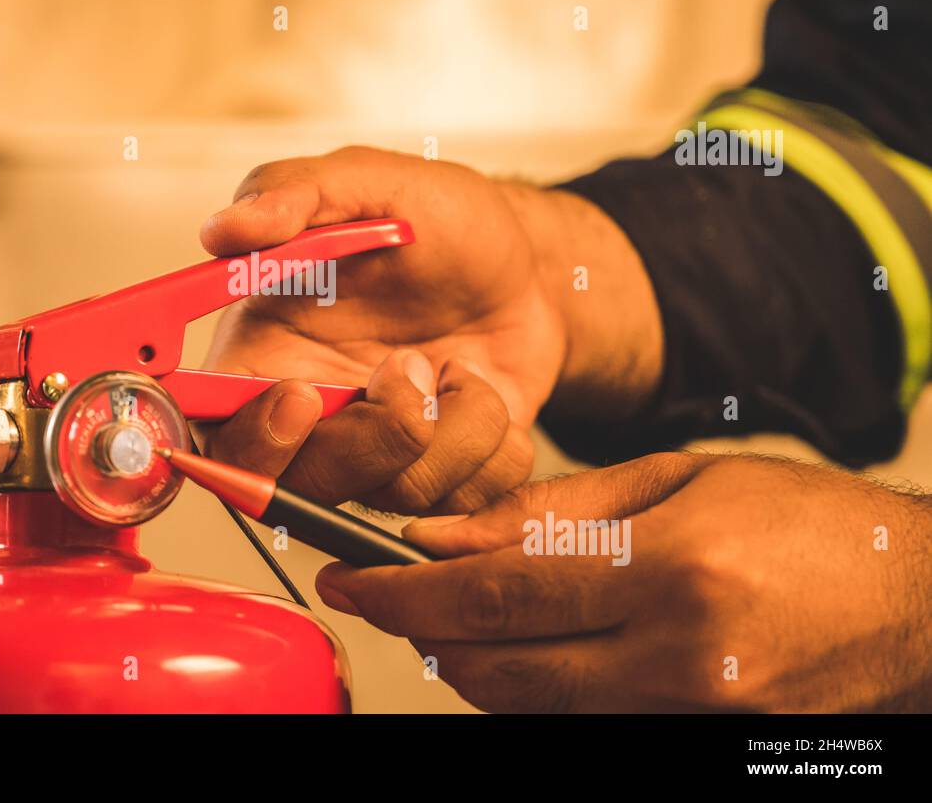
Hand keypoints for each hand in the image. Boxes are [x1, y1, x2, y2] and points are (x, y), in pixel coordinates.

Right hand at [196, 146, 661, 513]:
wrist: (525, 262)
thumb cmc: (438, 220)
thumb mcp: (368, 183)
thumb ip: (291, 193)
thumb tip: (222, 230)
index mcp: (266, 354)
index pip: (215, 432)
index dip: (249, 439)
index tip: (302, 397)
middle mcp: (315, 418)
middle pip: (304, 487)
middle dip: (373, 437)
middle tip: (412, 367)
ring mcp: (378, 455)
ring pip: (398, 498)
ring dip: (453, 427)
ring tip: (460, 365)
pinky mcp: (442, 476)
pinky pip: (467, 501)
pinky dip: (494, 448)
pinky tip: (487, 392)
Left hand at [315, 453, 931, 711]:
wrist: (916, 603)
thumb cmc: (805, 522)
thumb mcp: (674, 481)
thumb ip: (549, 513)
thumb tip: (441, 534)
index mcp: (669, 573)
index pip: (495, 594)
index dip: (404, 593)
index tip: (350, 581)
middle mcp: (678, 658)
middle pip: (496, 670)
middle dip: (421, 635)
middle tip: (384, 595)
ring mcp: (691, 714)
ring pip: (527, 709)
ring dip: (471, 663)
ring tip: (456, 610)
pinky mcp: (699, 743)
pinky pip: (579, 725)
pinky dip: (533, 690)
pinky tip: (531, 645)